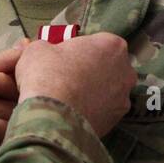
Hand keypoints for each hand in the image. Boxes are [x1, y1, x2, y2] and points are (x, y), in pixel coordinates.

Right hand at [14, 32, 135, 136]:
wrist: (51, 118)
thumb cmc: (47, 76)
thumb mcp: (37, 49)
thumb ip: (46, 46)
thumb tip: (41, 50)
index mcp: (112, 45)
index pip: (97, 42)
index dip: (79, 49)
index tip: (64, 57)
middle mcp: (126, 70)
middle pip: (107, 66)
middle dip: (90, 70)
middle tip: (66, 76)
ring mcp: (124, 98)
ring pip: (108, 91)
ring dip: (92, 92)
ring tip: (68, 98)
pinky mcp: (116, 121)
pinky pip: (104, 111)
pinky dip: (91, 111)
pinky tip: (74, 113)